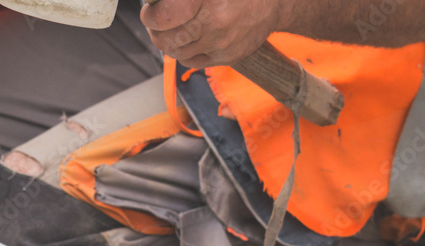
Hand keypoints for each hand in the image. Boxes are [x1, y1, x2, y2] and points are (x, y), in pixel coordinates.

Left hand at [140, 0, 290, 67]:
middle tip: (155, 22)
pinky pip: (191, 61)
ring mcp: (220, 42)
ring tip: (171, 30)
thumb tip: (155, 2)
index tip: (149, 12)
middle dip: (155, 31)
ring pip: (176, 52)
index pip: (163, 16)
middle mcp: (214, 21)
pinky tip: (188, 39)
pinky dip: (184, 52)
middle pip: (165, 38)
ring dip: (168, 42)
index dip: (150, 16)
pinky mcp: (226, 57)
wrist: (274, 2)